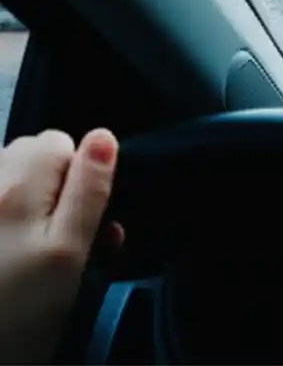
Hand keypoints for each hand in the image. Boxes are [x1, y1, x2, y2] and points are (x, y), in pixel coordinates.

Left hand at [0, 129, 122, 363]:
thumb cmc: (21, 316)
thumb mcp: (70, 256)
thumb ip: (89, 191)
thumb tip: (103, 136)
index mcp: (16, 189)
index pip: (60, 141)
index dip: (81, 175)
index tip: (81, 219)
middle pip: (28, 153)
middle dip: (52, 183)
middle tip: (59, 234)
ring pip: (6, 175)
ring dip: (26, 199)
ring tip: (27, 246)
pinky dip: (6, 215)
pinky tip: (6, 252)